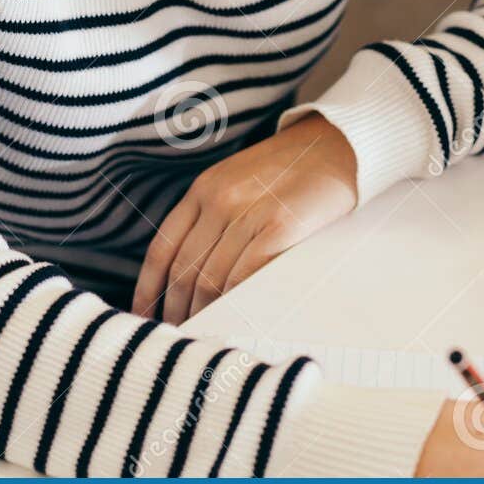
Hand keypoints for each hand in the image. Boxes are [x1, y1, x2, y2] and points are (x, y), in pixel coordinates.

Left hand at [132, 114, 357, 323]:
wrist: (339, 146)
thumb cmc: (291, 170)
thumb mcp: (239, 180)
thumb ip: (213, 215)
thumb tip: (191, 274)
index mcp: (204, 188)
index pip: (163, 248)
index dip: (149, 289)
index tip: (144, 315)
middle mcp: (219, 199)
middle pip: (185, 270)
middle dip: (177, 311)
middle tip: (178, 337)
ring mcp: (249, 212)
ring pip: (212, 279)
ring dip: (205, 315)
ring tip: (204, 337)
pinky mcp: (280, 227)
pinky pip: (246, 276)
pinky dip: (236, 305)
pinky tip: (234, 321)